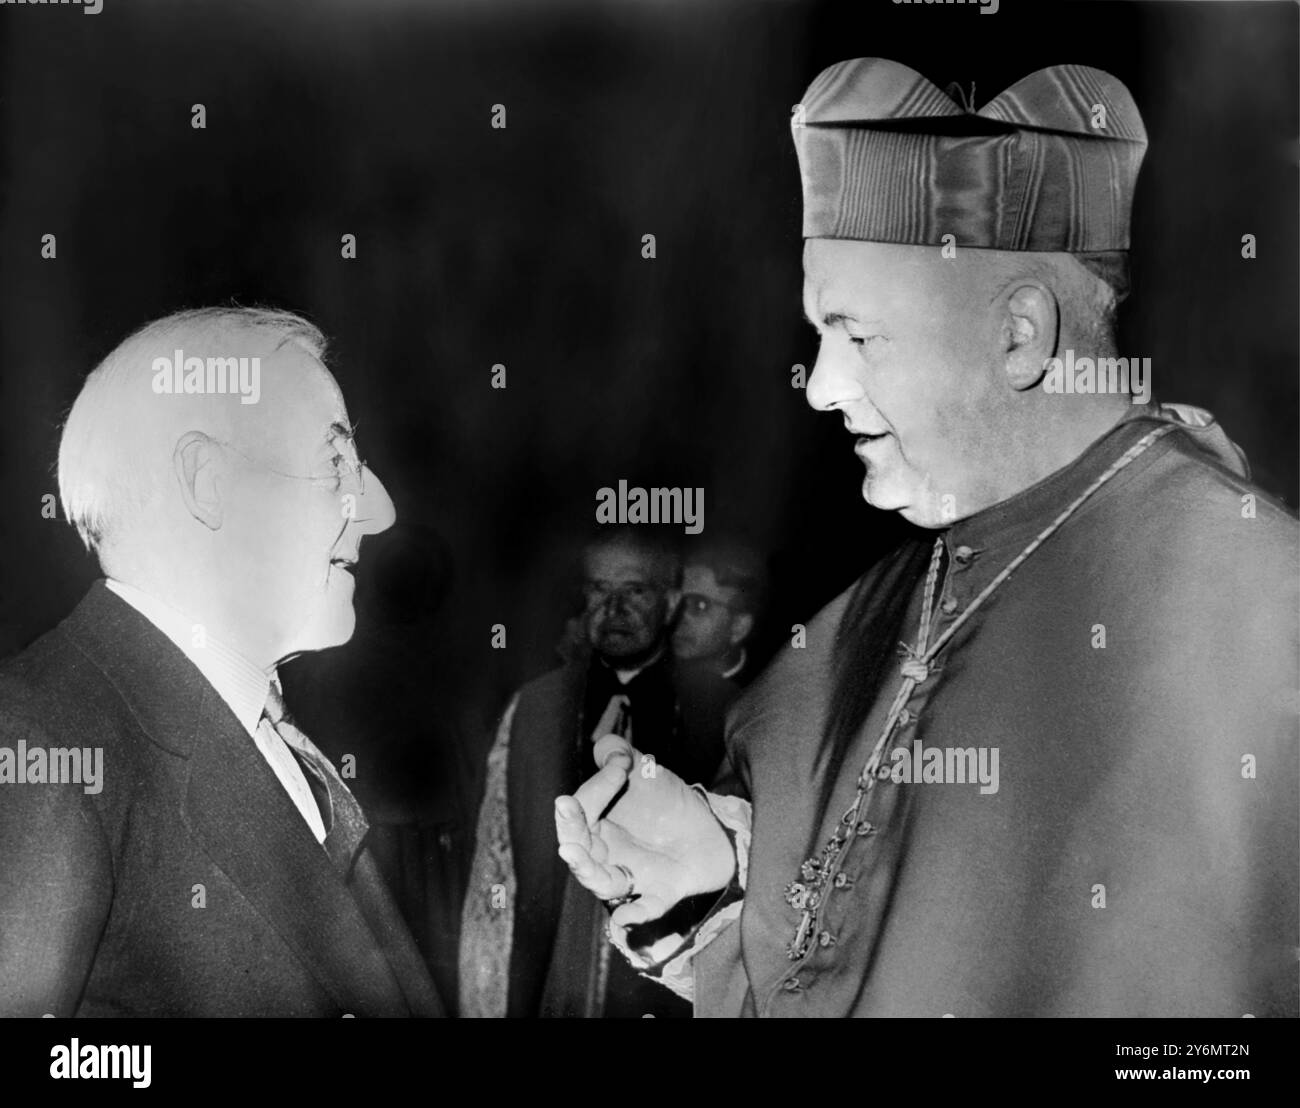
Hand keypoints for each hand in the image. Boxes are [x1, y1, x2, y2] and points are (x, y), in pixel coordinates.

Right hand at [555, 736, 735, 928]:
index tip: (622, 766)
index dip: (596, 787)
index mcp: (596, 826)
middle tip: (568, 808)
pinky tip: (623, 919)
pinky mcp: (661, 892)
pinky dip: (635, 913)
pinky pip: (646, 907)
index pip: (581, 810)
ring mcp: (632, 877)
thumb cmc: (666, 803)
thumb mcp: (644, 772)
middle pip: (578, 849)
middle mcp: (606, 856)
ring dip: (587, 870)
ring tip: (574, 854)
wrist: (710, 829)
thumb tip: (606, 750)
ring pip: (601, 882)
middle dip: (570, 829)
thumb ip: (621, 754)